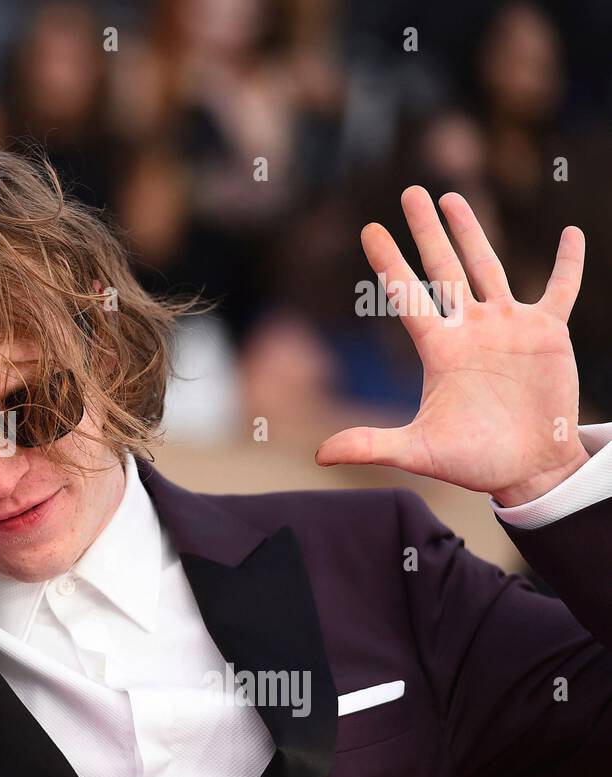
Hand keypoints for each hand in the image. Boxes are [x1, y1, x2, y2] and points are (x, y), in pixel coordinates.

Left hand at [316, 187, 586, 506]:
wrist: (529, 470)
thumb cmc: (475, 461)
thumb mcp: (420, 451)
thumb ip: (371, 444)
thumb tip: (320, 455)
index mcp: (440, 349)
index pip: (408, 295)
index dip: (389, 262)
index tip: (369, 229)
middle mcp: (470, 330)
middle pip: (443, 268)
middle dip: (427, 231)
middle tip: (411, 191)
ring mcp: (508, 327)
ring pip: (488, 267)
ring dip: (473, 231)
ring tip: (453, 196)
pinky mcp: (548, 334)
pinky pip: (560, 290)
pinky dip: (569, 264)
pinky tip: (571, 233)